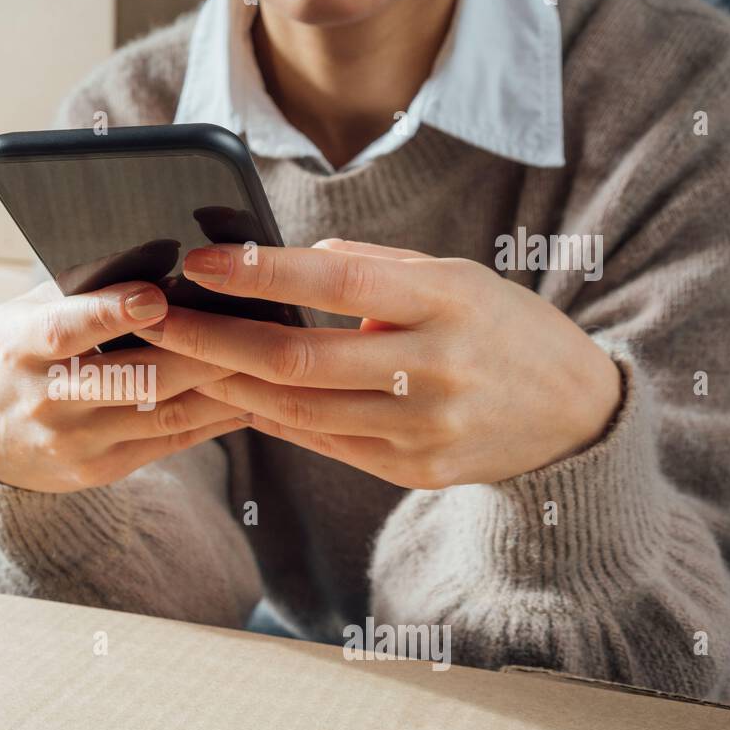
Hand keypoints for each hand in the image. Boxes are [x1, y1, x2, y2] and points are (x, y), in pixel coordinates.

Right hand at [0, 280, 250, 492]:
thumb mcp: (22, 315)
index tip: (156, 296)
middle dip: (200, 350)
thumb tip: (158, 257)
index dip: (109, 314)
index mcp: (19, 347)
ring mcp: (75, 440)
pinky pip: (170, 442)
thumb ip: (78, 294)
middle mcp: (46, 398)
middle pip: (134, 376)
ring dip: (223, 386)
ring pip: (164, 413)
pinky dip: (215, 418)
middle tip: (257, 322)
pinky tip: (253, 395)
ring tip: (272, 359)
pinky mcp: (101, 469)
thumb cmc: (14, 355)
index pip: (64, 330)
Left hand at [139, 239, 621, 488]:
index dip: (260, 272)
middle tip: (155, 322)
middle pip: (298, 358)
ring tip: (176, 361)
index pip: (335, 280)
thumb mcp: (455, 276)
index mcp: (446, 299)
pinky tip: (231, 395)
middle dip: (214, 340)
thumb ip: (374, 267)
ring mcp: (423, 428)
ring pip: (298, 409)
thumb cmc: (500, 328)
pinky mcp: (412, 471)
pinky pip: (321, 441)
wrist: (573, 413)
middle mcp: (434, 367)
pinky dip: (269, 416)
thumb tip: (290, 258)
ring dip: (227, 384)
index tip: (199, 262)